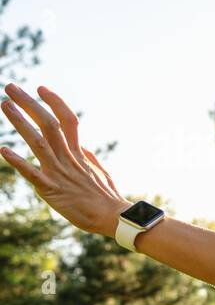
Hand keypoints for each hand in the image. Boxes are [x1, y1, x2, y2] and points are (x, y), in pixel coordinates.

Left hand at [1, 83, 129, 235]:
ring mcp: (60, 172)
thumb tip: (81, 146)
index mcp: (80, 153)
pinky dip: (18, 162)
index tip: (41, 89)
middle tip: (11, 87)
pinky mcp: (52, 190)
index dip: (54, 102)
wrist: (114, 217)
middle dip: (29, 104)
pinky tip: (4, 150)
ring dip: (20, 122)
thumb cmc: (107, 197)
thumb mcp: (99, 172)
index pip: (68, 120)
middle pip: (49, 124)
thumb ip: (87, 157)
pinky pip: (33, 174)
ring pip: (38, 142)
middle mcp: (68, 158)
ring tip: (5, 104)